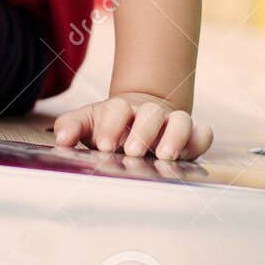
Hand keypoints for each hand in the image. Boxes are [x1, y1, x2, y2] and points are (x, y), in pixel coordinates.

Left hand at [52, 91, 212, 159]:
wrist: (136, 121)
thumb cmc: (108, 126)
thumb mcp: (87, 124)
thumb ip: (71, 128)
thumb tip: (62, 139)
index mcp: (121, 109)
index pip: (118, 109)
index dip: (111, 124)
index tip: (104, 145)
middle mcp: (149, 114)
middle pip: (151, 113)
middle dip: (143, 132)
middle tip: (132, 152)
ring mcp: (172, 123)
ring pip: (181, 120)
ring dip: (174, 136)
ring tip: (164, 155)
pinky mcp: (192, 136)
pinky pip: (203, 133)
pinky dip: (199, 140)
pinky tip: (189, 154)